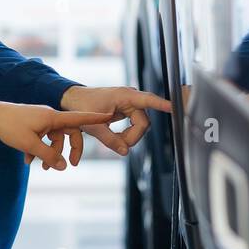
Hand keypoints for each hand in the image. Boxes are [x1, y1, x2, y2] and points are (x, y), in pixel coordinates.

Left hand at [0, 98, 114, 169]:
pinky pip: (42, 137)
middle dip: (69, 149)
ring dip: (49, 153)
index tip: (109, 116)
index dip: (95, 118)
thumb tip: (63, 166)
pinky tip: (27, 160)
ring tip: (41, 167)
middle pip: (68, 132)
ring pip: (54, 138)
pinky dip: (37, 149)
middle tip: (71, 165)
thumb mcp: (30, 144)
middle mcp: (50, 116)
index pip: (79, 118)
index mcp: (53, 117)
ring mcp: (41, 120)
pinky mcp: (33, 124)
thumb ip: (48, 156)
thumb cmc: (10, 126)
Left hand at [58, 85, 172, 158]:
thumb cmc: (81, 106)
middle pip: (143, 123)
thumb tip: (125, 152)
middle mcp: (130, 98)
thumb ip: (110, 140)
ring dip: (128, 137)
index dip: (163, 105)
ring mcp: (129, 105)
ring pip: (139, 127)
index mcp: (125, 96)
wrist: (72, 99)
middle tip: (116, 144)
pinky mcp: (126, 111)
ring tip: (112, 140)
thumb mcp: (93, 126)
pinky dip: (125, 135)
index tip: (175, 107)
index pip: (149, 100)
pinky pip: (133, 127)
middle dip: (132, 137)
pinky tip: (115, 138)